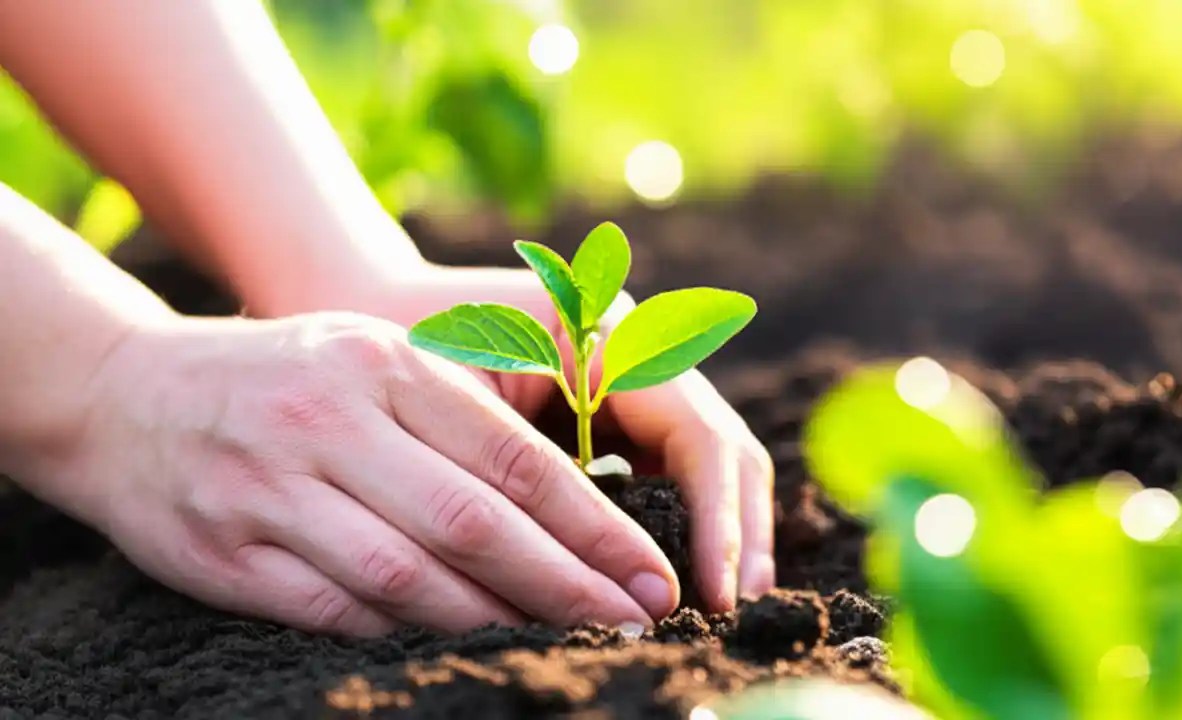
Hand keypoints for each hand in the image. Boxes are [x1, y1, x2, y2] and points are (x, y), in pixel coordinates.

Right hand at [41, 312, 678, 635]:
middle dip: (566, 583)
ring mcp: (273, 489)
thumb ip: (461, 417)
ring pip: (406, 575)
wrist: (125, 392)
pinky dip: (405, 635)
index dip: (593, 525)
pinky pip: (333, 610)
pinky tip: (460, 650)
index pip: (512, 458)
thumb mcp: (374, 358)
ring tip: (562, 645)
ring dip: (495, 620)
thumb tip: (571, 502)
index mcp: (385, 365)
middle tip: (634, 623)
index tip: (650, 571)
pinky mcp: (226, 552)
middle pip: (472, 522)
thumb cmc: (284, 376)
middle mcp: (332, 421)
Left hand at [328, 264, 776, 611]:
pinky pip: (670, 467)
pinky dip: (683, 520)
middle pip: (720, 445)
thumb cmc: (406, 349)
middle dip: (734, 529)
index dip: (716, 515)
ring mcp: (634, 377)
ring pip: (706, 459)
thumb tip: (603, 573)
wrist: (369, 302)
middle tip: (734, 609)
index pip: (697, 432)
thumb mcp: (469, 407)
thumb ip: (536, 476)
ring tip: (717, 604)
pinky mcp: (617, 408)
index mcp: (612, 331)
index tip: (712, 591)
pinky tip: (678, 573)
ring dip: (719, 530)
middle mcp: (638, 348)